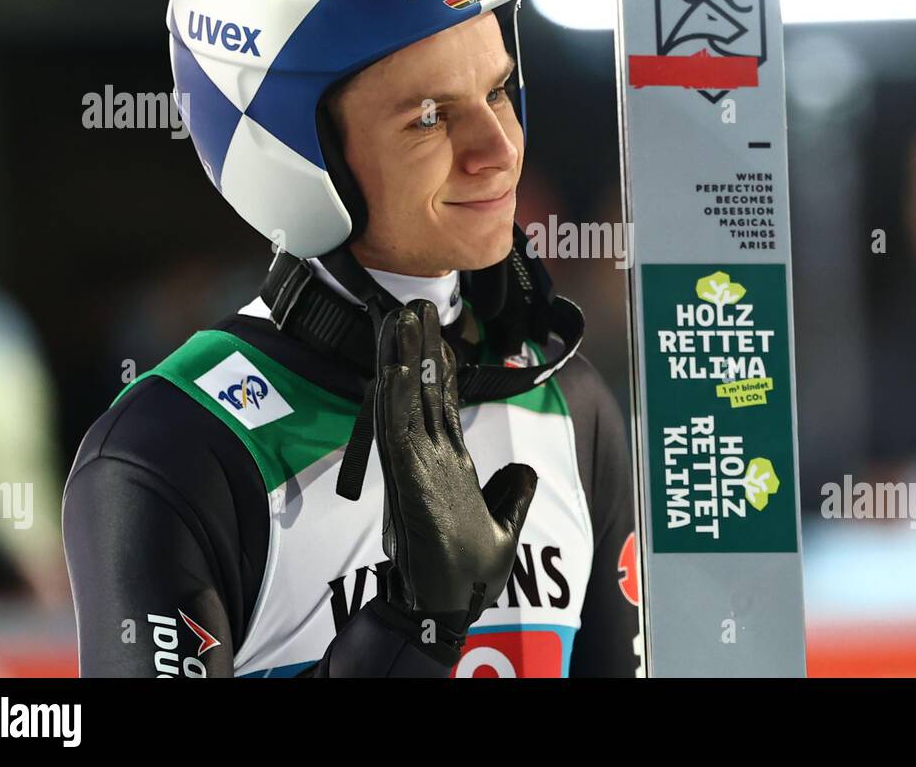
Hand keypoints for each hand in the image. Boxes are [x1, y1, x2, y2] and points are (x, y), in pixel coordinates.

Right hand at [372, 300, 537, 634]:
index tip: (436, 335)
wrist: (446, 607)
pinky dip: (394, 402)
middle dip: (418, 350)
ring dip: (402, 362)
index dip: (439, 370)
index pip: (442, 406)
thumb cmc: (468, 573)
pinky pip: (398, 434)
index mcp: (450, 465)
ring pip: (406, 403)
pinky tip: (391, 370)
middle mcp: (430, 458)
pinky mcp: (408, 480)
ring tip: (400, 321)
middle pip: (421, 392)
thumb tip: (524, 469)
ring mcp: (418, 465)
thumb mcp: (506, 527)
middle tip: (413, 307)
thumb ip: (512, 494)